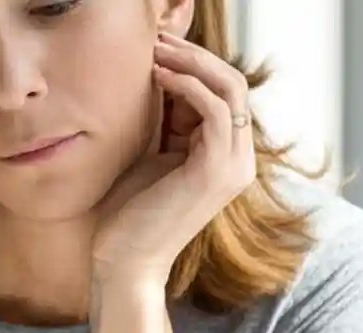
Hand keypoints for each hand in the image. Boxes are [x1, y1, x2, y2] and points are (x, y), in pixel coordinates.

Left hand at [91, 31, 256, 287]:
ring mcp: (233, 166)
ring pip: (230, 89)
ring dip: (191, 62)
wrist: (124, 263)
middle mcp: (239, 160)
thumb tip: (156, 75)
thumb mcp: (149, 155)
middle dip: (195, 54)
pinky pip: (216, 109)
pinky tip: (157, 75)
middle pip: (233, 84)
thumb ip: (163, 122)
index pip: (223, 93)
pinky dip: (189, 84)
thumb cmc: (128, 214)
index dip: (191, 65)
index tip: (153, 48)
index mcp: (225, 156)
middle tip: (155, 39)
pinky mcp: (217, 171)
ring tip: (154, 50)